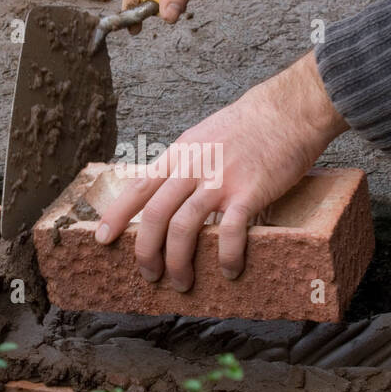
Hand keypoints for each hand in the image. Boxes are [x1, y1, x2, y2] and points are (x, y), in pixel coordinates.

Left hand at [95, 52, 348, 290]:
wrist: (289, 109)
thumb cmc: (252, 124)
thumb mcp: (205, 135)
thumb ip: (187, 162)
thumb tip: (171, 191)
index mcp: (181, 153)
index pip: (139, 187)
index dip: (116, 215)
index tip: (101, 238)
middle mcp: (193, 166)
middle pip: (155, 215)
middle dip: (146, 251)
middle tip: (149, 275)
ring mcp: (220, 179)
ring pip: (184, 227)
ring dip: (179, 262)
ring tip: (182, 283)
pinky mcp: (249, 191)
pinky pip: (230, 231)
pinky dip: (225, 256)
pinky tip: (228, 270)